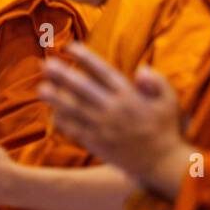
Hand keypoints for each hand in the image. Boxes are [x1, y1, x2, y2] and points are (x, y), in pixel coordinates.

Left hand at [39, 42, 190, 196]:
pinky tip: (51, 113)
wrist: (161, 163)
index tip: (70, 47)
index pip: (103, 71)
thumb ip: (157, 81)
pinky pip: (75, 131)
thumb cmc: (165, 128)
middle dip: (63, 75)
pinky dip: (62, 122)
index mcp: (129, 96)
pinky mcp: (97, 143)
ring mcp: (103, 127)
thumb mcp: (170, 100)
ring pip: (74, 110)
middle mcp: (113, 109)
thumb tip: (141, 68)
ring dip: (56, 99)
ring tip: (40, 88)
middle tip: (45, 64)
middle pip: (83, 88)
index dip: (86, 58)